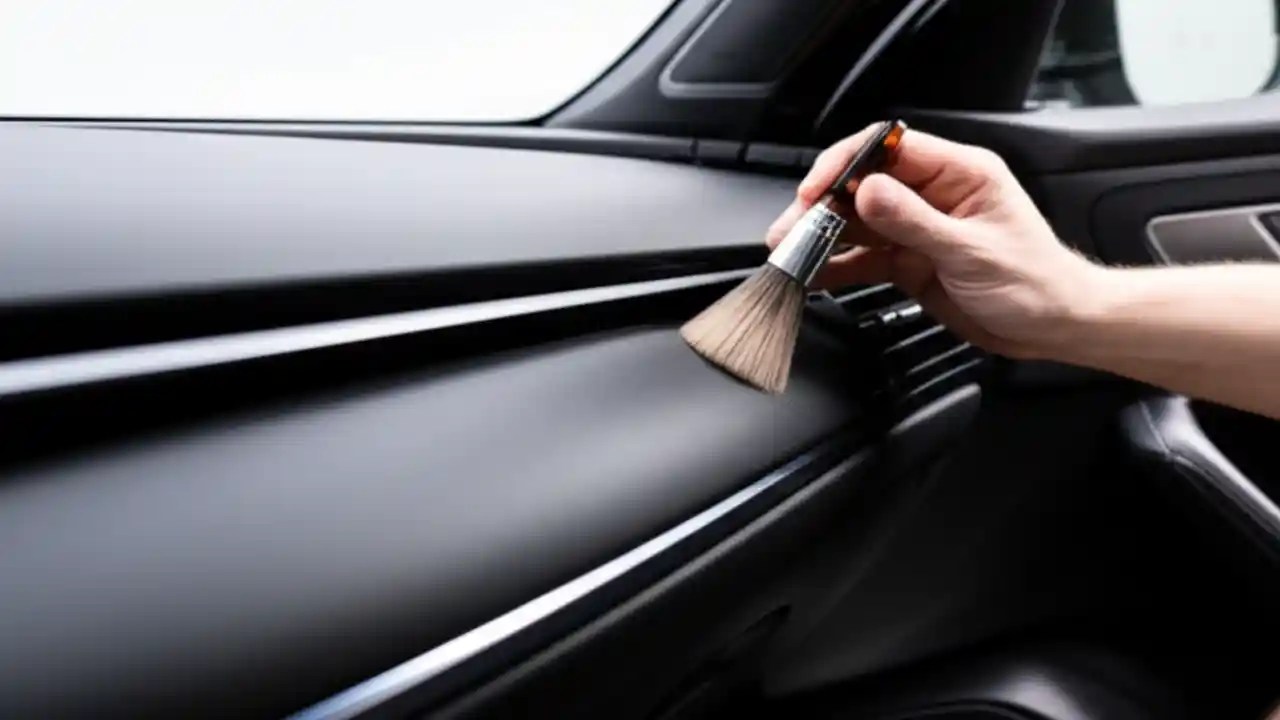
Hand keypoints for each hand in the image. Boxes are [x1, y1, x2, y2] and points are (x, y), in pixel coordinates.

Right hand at [766, 124, 1101, 359]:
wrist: (1052, 328)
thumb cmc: (1035, 283)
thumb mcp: (972, 251)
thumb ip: (916, 222)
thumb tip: (869, 192)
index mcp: (958, 173)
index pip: (888, 148)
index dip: (846, 163)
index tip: (818, 188)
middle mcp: (932, 195)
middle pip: (862, 185)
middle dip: (823, 204)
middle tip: (793, 227)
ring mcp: (917, 228)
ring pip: (856, 222)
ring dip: (822, 236)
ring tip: (790, 251)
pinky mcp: (907, 261)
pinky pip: (862, 258)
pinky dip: (836, 267)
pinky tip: (814, 274)